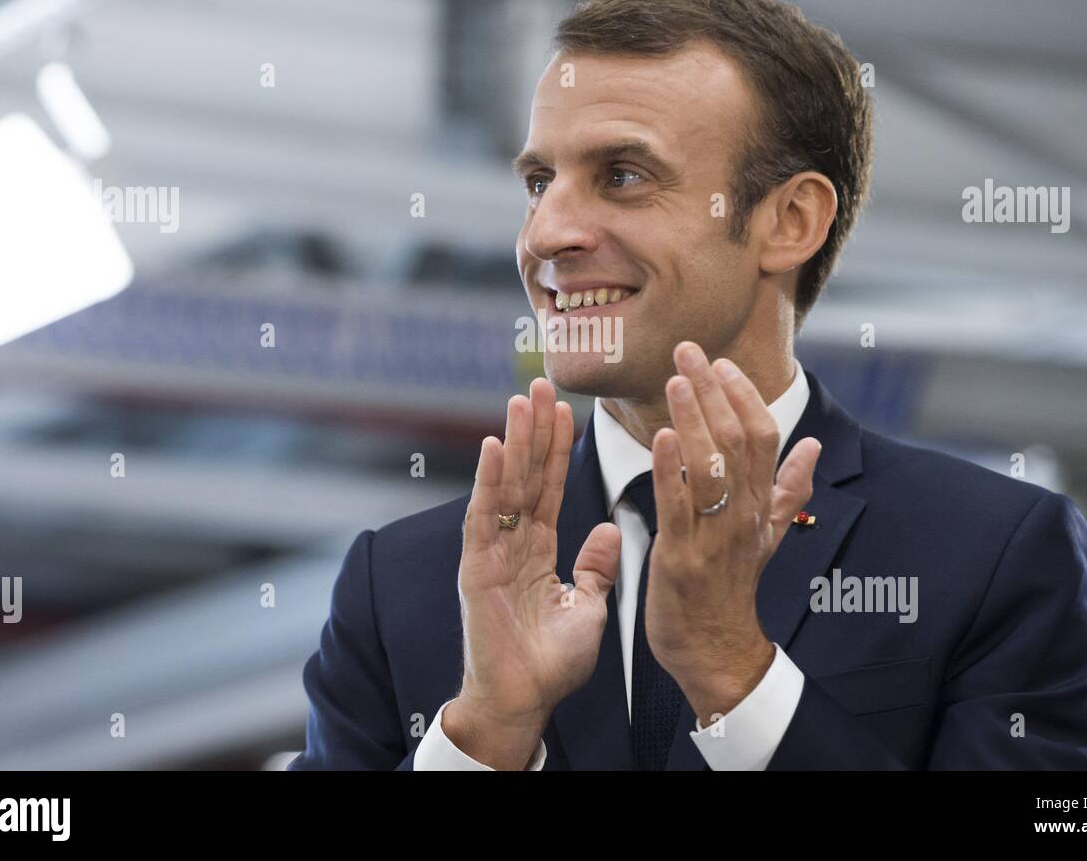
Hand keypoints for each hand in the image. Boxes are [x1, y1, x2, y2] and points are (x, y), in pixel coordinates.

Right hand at [446, 378, 621, 768]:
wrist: (524, 702)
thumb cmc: (550, 664)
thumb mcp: (588, 608)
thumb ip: (596, 569)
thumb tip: (610, 532)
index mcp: (537, 551)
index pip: (549, 488)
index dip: (558, 450)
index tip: (566, 410)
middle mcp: (512, 544)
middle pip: (526, 476)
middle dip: (536, 432)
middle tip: (541, 384)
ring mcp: (492, 553)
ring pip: (506, 486)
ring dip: (515, 441)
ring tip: (522, 399)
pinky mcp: (476, 568)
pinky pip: (485, 517)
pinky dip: (490, 480)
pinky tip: (496, 445)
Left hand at [645, 342, 820, 724]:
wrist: (716, 649)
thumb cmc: (733, 586)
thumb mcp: (768, 534)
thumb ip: (787, 486)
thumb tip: (813, 446)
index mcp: (760, 503)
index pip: (762, 435)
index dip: (744, 395)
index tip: (721, 362)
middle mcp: (742, 513)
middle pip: (735, 439)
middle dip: (711, 390)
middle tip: (687, 350)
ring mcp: (714, 535)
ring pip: (709, 466)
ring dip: (692, 418)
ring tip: (675, 380)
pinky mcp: (681, 556)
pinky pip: (677, 506)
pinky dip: (670, 470)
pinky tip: (659, 436)